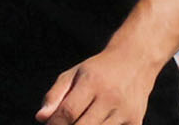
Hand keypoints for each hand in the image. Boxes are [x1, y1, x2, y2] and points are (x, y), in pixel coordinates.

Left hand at [36, 48, 162, 124]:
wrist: (137, 60)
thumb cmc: (98, 70)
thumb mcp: (73, 74)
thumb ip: (54, 96)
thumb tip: (41, 118)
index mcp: (93, 81)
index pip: (67, 113)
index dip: (54, 124)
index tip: (52, 124)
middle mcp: (111, 96)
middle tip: (66, 123)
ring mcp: (125, 110)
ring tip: (84, 119)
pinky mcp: (135, 120)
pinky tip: (99, 120)